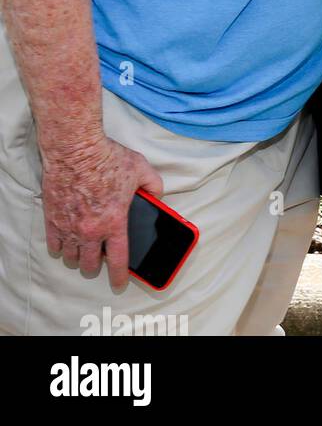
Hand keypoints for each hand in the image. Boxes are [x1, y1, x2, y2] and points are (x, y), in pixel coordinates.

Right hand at [40, 134, 164, 291]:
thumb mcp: (141, 169)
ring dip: (78, 257)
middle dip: (96, 265)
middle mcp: (90, 231)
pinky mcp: (52, 220)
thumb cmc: (107, 158)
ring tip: (84, 249)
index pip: (117, 259)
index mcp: (114, 222)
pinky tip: (66, 241)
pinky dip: (60, 246)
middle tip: (99, 258)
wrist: (75, 150)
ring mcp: (69, 227)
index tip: (119, 283)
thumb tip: (157, 195)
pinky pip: (54, 245)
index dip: (119, 276)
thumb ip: (154, 185)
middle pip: (89, 264)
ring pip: (71, 258)